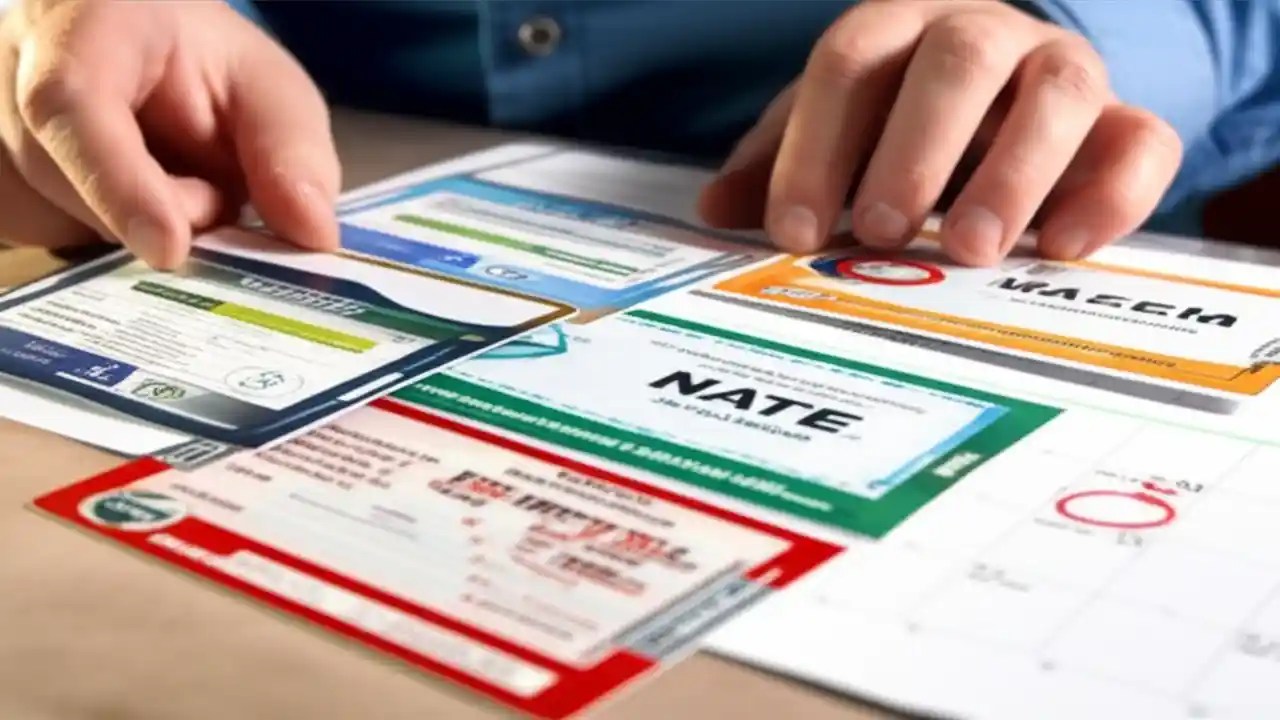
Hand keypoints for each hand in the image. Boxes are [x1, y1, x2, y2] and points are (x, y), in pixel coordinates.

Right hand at [0, 0, 339, 267]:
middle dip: (158, 211)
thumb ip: (292, 153)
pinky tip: (129, 198)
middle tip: (214, 194)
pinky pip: (45, 234)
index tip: (170, 248)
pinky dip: (103, 235)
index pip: (73, 102)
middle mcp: (9, 67)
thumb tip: (313, 235)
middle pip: (65, 177)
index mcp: (80, 22)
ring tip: (169, 176)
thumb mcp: (265, 89)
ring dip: (133, 224)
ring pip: (54, 216)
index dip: (118, 183)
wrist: (130, 50)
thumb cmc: (196, 64)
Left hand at [699, 0, 1182, 265]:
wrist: (1004, 105)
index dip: (818, 144)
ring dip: (1014, 171)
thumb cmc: (898, 124)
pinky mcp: (1124, 125)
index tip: (795, 229)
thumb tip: (715, 211)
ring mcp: (1060, 74)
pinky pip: (1142, 142)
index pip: (853, 61)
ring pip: (1058, 91)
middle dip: (917, 145)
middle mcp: (985, 37)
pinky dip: (1111, 194)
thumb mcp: (834, 138)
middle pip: (958, 60)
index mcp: (900, 30)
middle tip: (883, 231)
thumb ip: (777, 167)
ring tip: (972, 250)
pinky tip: (1063, 248)